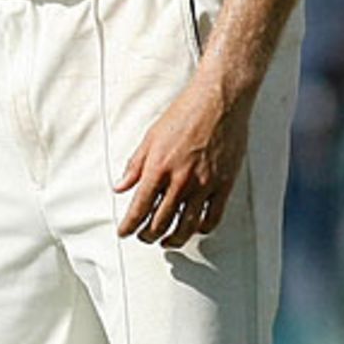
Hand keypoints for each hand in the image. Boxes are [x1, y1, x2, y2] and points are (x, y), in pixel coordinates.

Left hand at [114, 77, 252, 248]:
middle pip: (161, 222)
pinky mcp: (224, 185)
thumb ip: (135, 164)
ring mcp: (204, 184)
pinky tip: (195, 229)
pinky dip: (202, 229)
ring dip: (174, 239)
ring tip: (166, 241)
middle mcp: (180, 180)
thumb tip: (120, 185)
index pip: (140, 207)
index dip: (129, 225)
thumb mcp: (151, 136)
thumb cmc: (184, 113)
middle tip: (143, 237)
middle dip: (148, 235)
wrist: (218, 101)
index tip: (124, 233)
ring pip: (187, 226)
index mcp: (158, 167)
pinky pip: (213, 217)